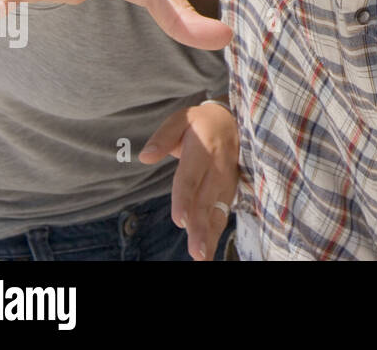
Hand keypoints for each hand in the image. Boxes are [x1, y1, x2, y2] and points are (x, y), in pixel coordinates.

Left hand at [141, 101, 238, 260]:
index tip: (179, 221)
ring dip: (210, 235)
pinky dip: (217, 232)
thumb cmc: (199, 123)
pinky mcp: (231, 188)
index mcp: (203, 149)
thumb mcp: (180, 119)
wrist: (231, 119)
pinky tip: (208, 250)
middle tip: (196, 252)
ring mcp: (227, 179)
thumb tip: (145, 156)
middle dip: (200, 227)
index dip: (185, 199)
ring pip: (217, 210)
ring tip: (202, 257)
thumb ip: (163, 137)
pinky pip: (223, 212)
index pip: (190, 178)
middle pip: (206, 201)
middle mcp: (218, 167)